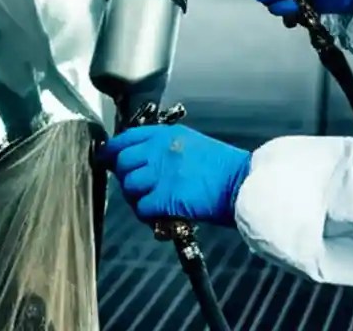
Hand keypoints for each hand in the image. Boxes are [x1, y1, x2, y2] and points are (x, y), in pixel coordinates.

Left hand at [98, 125, 251, 226]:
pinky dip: (147, 215)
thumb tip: (145, 162)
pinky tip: (159, 217)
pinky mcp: (164, 197)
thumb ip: (166, 149)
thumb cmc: (225, 168)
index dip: (113, 151)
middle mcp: (159, 150)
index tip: (108, 159)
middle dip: (126, 177)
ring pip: (129, 186)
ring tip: (151, 205)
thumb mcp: (193, 144)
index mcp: (166, 134)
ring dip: (136, 198)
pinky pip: (141, 208)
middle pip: (123, 162)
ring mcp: (160, 173)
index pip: (126, 138)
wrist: (244, 184)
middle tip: (137, 189)